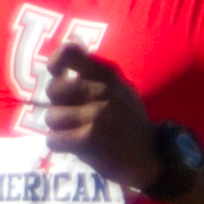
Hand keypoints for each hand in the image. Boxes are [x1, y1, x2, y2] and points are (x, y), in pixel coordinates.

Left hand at [40, 43, 161, 191]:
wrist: (152, 157)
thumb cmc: (130, 123)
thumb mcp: (121, 89)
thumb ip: (95, 72)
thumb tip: (69, 46)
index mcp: (107, 74)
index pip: (69, 53)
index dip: (55, 64)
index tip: (58, 77)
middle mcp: (101, 90)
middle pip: (53, 89)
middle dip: (58, 104)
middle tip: (72, 116)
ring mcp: (95, 114)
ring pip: (51, 116)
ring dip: (59, 128)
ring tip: (76, 134)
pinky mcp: (88, 139)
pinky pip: (53, 139)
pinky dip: (59, 145)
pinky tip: (74, 147)